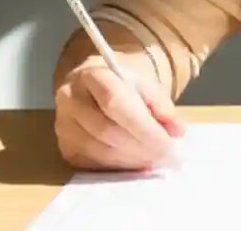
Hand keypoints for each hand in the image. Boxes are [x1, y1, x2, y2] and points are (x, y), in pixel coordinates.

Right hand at [53, 60, 185, 170]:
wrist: (97, 87)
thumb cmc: (125, 86)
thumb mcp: (147, 85)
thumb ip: (162, 105)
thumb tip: (177, 131)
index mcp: (92, 75)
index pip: (115, 102)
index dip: (144, 127)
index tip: (169, 143)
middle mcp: (70, 99)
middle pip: (107, 130)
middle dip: (141, 147)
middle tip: (166, 156)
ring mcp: (63, 125)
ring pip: (100, 151)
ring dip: (132, 160)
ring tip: (154, 159)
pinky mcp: (65, 147)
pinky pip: (93, 164)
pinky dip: (120, 167)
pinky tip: (137, 163)